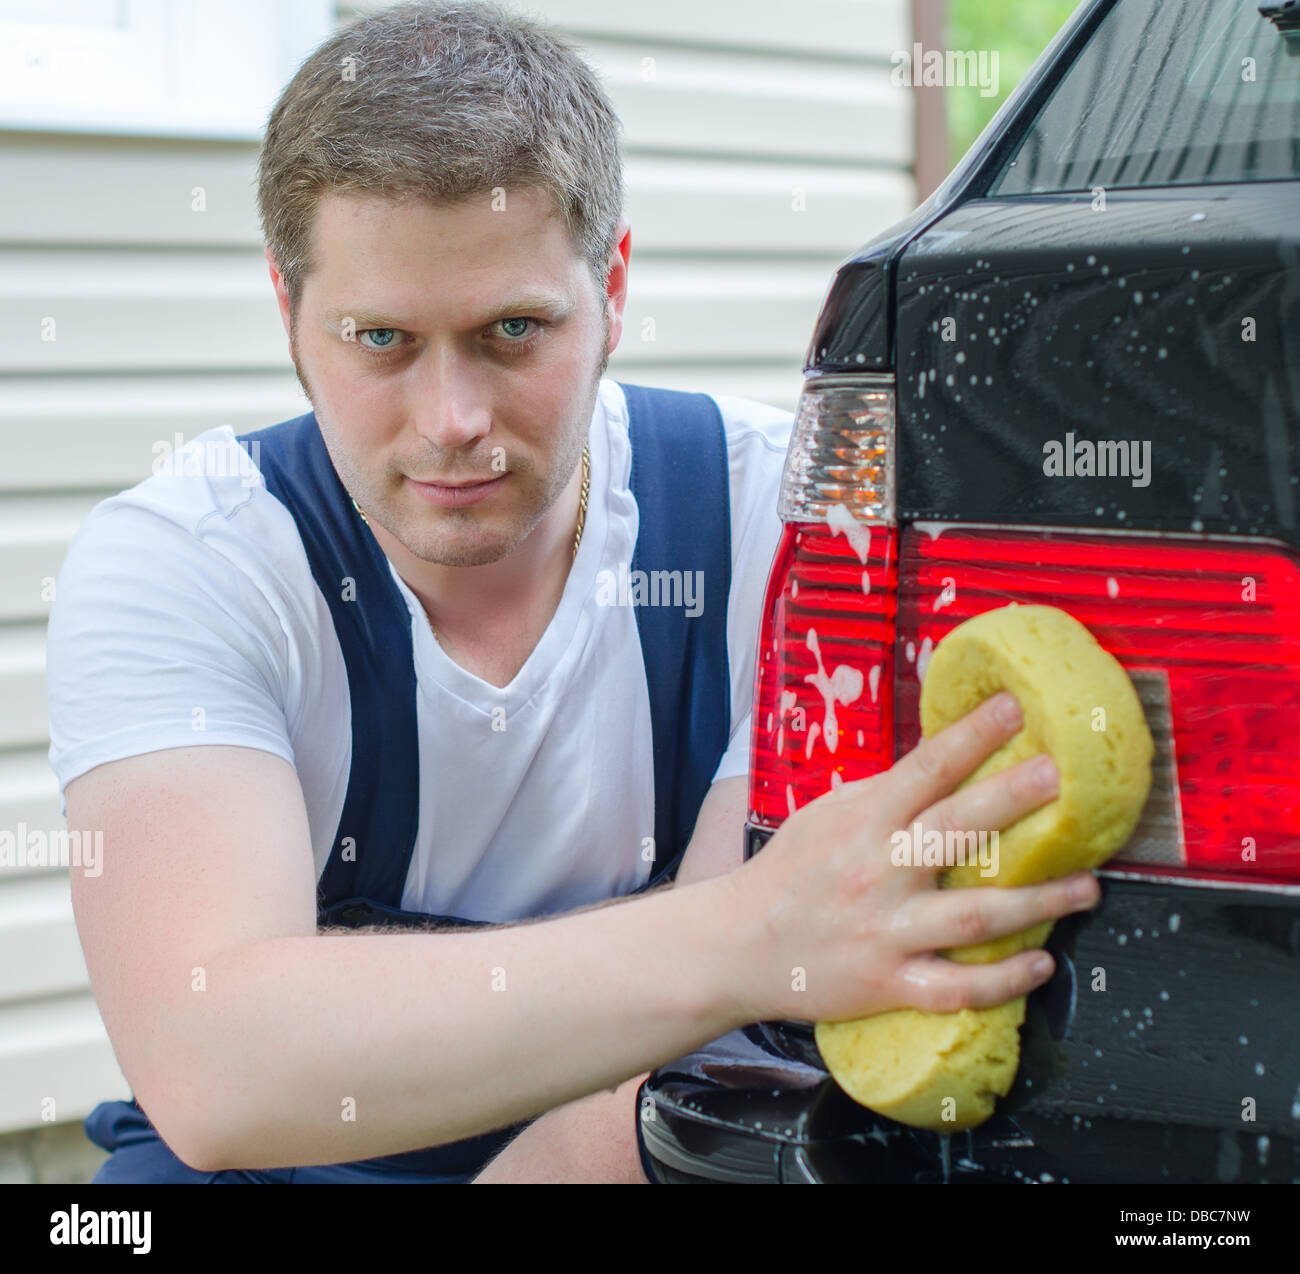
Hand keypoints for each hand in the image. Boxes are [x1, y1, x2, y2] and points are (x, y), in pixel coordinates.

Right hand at [725, 690, 1100, 1023]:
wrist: (738, 944)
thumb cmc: (789, 874)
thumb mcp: (828, 816)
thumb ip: (886, 796)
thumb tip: (946, 762)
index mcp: (862, 822)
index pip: (925, 769)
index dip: (972, 735)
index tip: (1015, 707)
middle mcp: (878, 872)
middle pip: (956, 830)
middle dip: (1013, 799)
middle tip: (1062, 776)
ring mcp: (886, 930)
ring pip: (973, 915)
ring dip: (1037, 900)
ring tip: (1088, 884)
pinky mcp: (889, 982)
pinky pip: (956, 987)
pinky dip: (1002, 980)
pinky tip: (1042, 963)